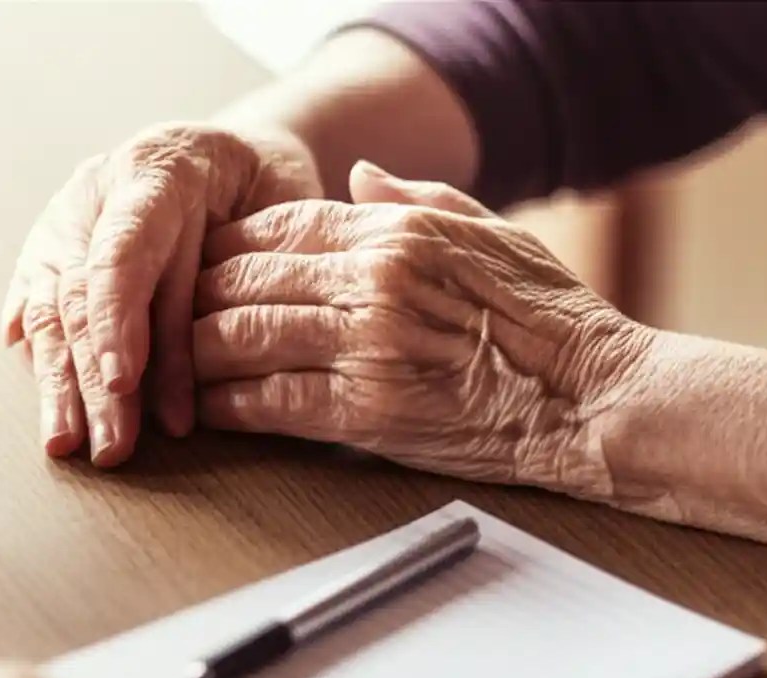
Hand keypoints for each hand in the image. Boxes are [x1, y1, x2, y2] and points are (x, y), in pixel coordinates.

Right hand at [2, 123, 321, 465]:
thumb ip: (244, 277)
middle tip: (109, 444)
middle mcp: (99, 189)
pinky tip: (40, 389)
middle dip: (90, 377)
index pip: (122, 249)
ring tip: (67, 442)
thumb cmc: (268, 188)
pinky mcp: (54, 248)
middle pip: (79, 290)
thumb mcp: (280, 214)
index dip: (116, 319)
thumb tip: (218, 372)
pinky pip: (36, 303)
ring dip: (59, 382)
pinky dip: (39, 351)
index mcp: (158, 167)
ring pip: (50, 305)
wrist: (239, 156)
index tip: (122, 384)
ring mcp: (68, 217)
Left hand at [193, 161, 650, 492]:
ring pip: (240, 336)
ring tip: (178, 361)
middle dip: (195, 296)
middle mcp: (372, 283)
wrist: (593, 398)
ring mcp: (365, 348)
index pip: (276, 224)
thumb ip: (416, 197)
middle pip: (242, 277)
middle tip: (173, 312)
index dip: (226, 242)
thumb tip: (356, 174)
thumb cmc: (549, 315)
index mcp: (397, 234)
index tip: (205, 260)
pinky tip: (209, 407)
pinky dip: (228, 405)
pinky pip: (269, 403)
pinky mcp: (366, 414)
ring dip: (196, 350)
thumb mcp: (491, 230)